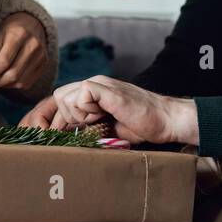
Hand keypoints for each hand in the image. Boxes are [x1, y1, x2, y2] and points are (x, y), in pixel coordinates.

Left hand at [0, 12, 47, 90]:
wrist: (33, 23)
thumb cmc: (12, 30)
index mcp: (19, 34)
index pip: (3, 61)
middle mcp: (33, 45)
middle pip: (13, 74)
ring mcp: (41, 56)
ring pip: (20, 81)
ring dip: (4, 85)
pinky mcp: (44, 64)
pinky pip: (27, 83)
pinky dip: (14, 85)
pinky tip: (7, 80)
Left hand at [18, 75, 198, 145]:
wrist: (166, 120)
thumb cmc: (141, 126)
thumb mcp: (107, 128)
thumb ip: (88, 127)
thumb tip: (65, 138)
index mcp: (92, 92)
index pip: (60, 100)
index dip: (55, 119)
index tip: (57, 137)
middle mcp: (94, 84)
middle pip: (58, 96)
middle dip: (61, 119)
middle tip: (77, 132)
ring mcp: (100, 84)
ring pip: (65, 96)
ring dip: (75, 115)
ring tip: (95, 123)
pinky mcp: (107, 88)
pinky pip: (81, 95)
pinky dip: (86, 110)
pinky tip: (101, 117)